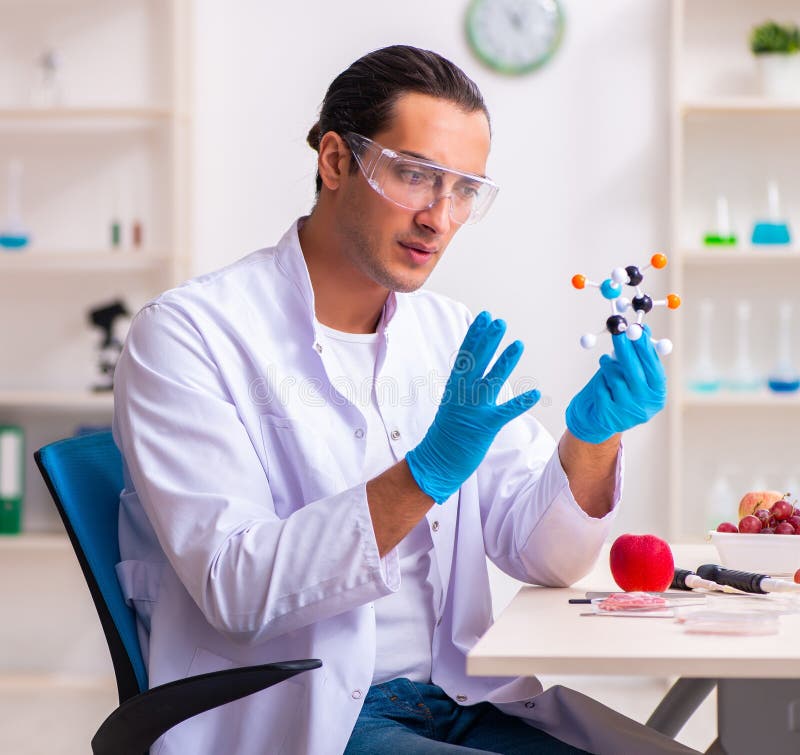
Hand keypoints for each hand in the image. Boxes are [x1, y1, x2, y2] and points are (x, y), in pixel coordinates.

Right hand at [406, 311, 540, 503]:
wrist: (436, 460)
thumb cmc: (446, 434)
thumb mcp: (452, 403)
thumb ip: (463, 386)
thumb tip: (473, 370)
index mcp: (455, 387)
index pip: (465, 354)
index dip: (476, 335)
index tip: (484, 317)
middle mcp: (463, 394)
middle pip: (477, 362)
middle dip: (488, 340)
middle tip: (499, 322)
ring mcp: (474, 409)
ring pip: (491, 380)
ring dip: (505, 361)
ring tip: (518, 344)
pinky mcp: (485, 426)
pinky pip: (506, 412)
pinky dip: (520, 403)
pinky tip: (534, 394)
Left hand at [566, 325, 666, 443]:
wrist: (601, 417)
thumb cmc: (622, 389)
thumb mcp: (634, 372)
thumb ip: (640, 353)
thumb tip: (643, 328)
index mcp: (657, 394)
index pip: (654, 369)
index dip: (645, 349)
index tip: (636, 329)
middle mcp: (646, 406)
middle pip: (635, 374)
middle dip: (626, 350)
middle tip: (617, 332)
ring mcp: (627, 413)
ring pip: (616, 379)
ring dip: (608, 365)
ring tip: (605, 360)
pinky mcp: (609, 416)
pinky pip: (601, 389)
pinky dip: (600, 380)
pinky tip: (601, 383)